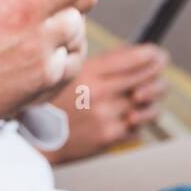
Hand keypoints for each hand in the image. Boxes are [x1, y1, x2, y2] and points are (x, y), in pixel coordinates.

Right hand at [44, 44, 169, 163]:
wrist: (33, 138)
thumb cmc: (50, 103)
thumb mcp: (68, 73)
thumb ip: (101, 63)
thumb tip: (136, 52)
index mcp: (91, 71)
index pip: (141, 57)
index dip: (155, 56)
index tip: (157, 58)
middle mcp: (101, 91)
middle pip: (153, 80)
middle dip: (157, 80)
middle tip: (151, 83)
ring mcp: (107, 115)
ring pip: (152, 108)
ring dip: (149, 106)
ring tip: (138, 106)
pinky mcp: (109, 136)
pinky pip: (139, 130)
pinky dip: (134, 127)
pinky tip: (121, 123)